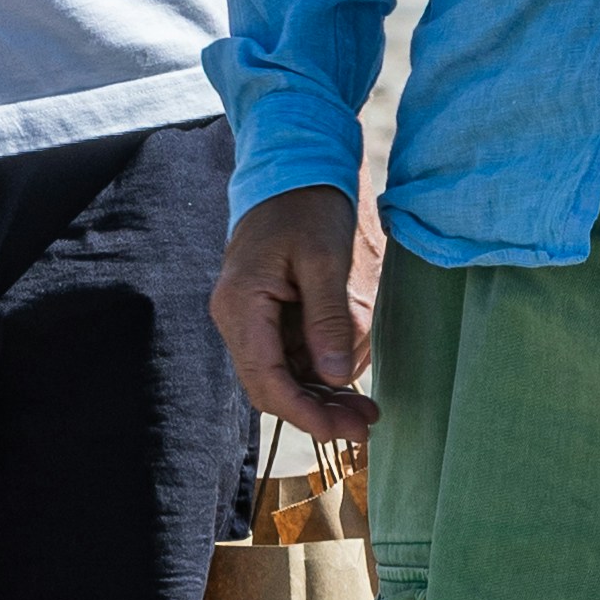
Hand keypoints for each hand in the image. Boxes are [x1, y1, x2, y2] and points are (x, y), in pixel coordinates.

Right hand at [211, 188, 375, 447]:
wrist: (292, 169)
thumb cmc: (308, 207)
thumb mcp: (325, 259)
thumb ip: (328, 318)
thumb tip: (334, 377)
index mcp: (241, 304)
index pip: (266, 380)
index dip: (305, 413)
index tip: (345, 430)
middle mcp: (235, 317)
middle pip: (268, 387)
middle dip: (315, 412)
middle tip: (365, 426)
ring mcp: (247, 317)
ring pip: (278, 378)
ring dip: (318, 399)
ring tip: (364, 411)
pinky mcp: (264, 315)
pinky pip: (285, 359)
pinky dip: (315, 376)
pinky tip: (347, 385)